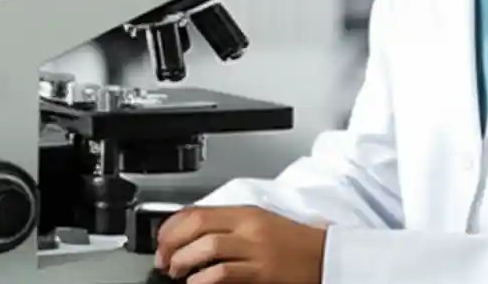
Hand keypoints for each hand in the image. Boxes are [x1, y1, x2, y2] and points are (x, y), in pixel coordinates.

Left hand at [154, 205, 326, 283]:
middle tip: (163, 259)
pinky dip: (203, 280)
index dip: (172, 227)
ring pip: (207, 247)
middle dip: (171, 243)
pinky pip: (223, 273)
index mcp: (246, 213)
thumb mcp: (260, 223)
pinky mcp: (261, 272)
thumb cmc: (293, 243)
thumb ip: (229, 225)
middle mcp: (248, 227)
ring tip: (177, 272)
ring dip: (183, 261)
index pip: (197, 211)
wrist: (325, 256)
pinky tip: (197, 283)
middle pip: (197, 226)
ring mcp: (255, 249)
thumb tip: (192, 233)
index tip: (162, 240)